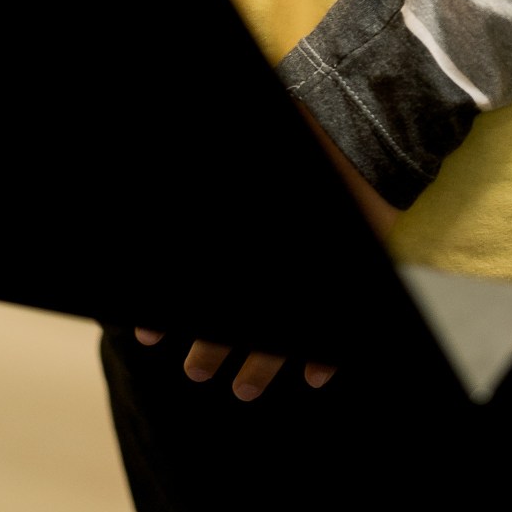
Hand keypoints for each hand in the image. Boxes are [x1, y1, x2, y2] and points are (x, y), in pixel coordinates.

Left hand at [131, 108, 400, 400]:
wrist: (363, 120)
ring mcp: (313, 260)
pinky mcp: (353, 263)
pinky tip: (318, 375)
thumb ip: (200, 176)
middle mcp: (273, 247)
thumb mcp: (257, 145)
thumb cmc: (297, 131)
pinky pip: (339, 319)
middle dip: (210, 346)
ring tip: (244, 390)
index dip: (170, 307)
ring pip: (283, 327)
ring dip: (262, 363)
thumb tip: (150, 206)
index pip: (202, 276)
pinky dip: (328, 350)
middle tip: (194, 371)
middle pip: (236, 309)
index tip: (148, 334)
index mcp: (249, 228)